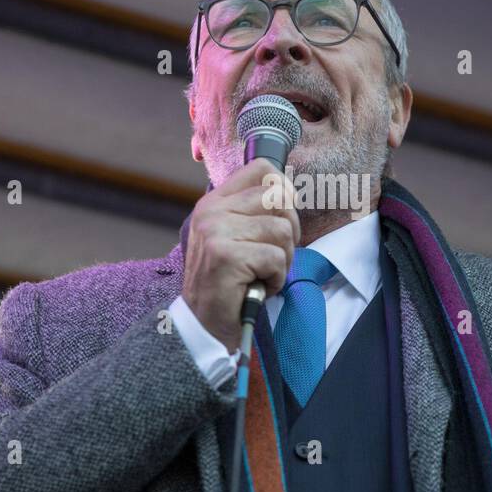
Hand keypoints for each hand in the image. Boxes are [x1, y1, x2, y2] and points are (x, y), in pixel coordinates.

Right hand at [182, 158, 299, 351]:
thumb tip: (288, 192)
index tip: (282, 216)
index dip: (284, 189)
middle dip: (289, 231)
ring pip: (282, 230)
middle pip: (279, 198)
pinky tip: (257, 287)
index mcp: (215, 202)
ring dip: (283, 260)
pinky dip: (275, 278)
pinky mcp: (226, 255)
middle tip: (273, 256)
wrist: (202, 322)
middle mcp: (212, 211)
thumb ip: (253, 212)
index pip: (262, 169)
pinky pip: (276, 258)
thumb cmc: (228, 281)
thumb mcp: (234, 237)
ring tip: (262, 273)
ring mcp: (216, 232)